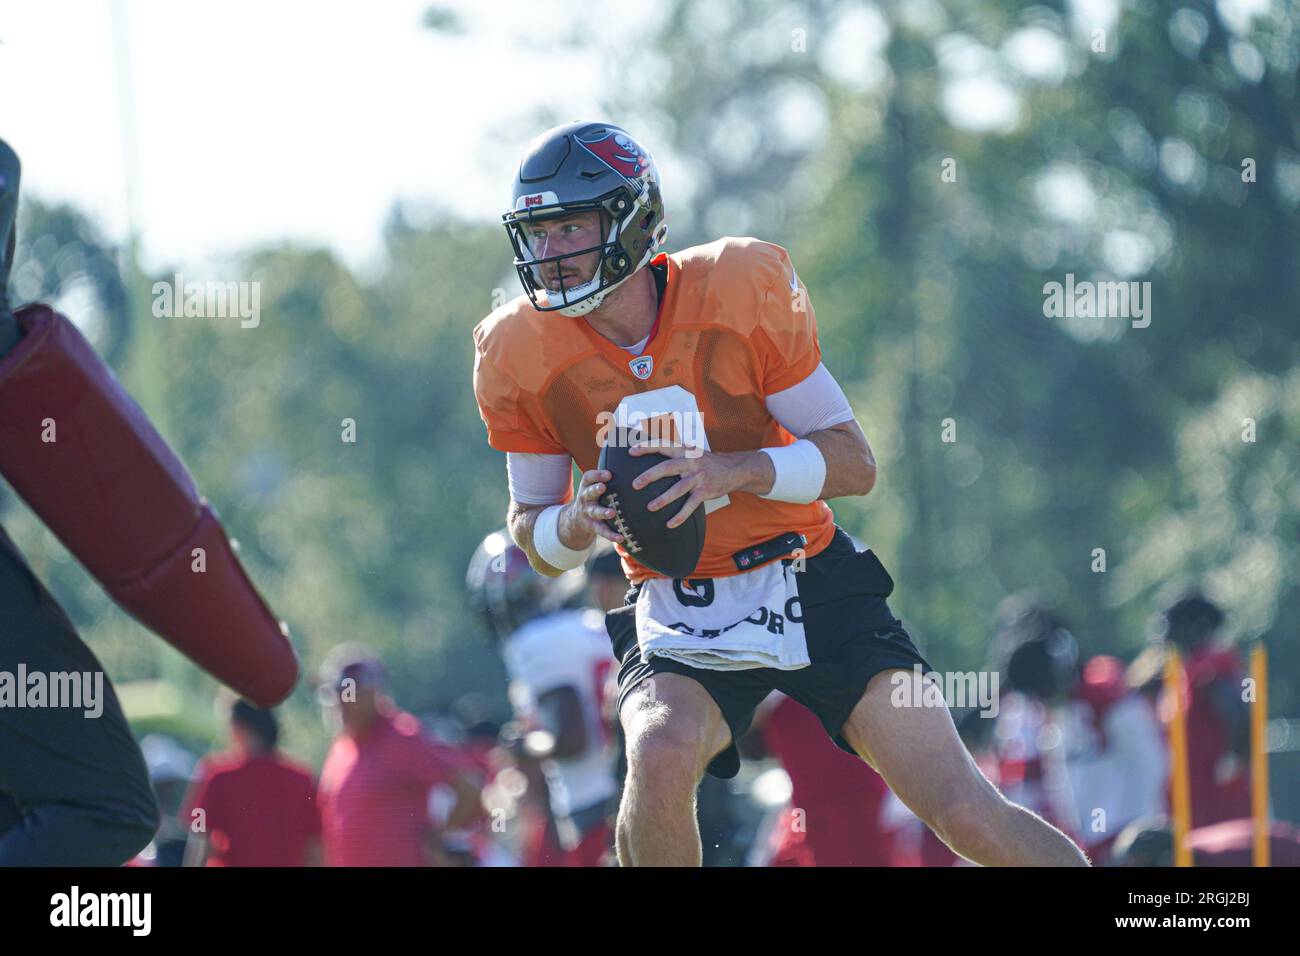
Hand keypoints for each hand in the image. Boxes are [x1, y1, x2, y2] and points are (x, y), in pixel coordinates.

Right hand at [558, 468, 623, 548]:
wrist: (576, 519)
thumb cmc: (594, 496)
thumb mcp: (594, 484)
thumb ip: (606, 475)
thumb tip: (627, 455)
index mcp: (587, 486)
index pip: (588, 478)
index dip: (597, 475)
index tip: (609, 473)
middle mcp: (585, 499)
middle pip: (588, 493)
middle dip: (595, 490)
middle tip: (603, 487)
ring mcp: (588, 513)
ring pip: (595, 512)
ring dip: (603, 512)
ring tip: (612, 513)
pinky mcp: (592, 526)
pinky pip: (602, 531)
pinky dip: (611, 535)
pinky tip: (621, 537)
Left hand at [628, 440, 767, 528]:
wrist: (734, 469)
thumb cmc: (708, 462)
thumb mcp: (693, 452)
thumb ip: (676, 454)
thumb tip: (653, 457)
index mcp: (685, 451)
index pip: (664, 445)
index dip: (647, 447)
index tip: (631, 451)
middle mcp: (691, 462)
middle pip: (668, 467)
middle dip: (650, 476)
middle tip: (635, 485)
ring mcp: (699, 477)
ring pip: (678, 488)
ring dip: (663, 498)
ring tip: (650, 507)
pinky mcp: (705, 491)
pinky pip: (691, 505)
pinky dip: (680, 516)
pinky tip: (670, 524)